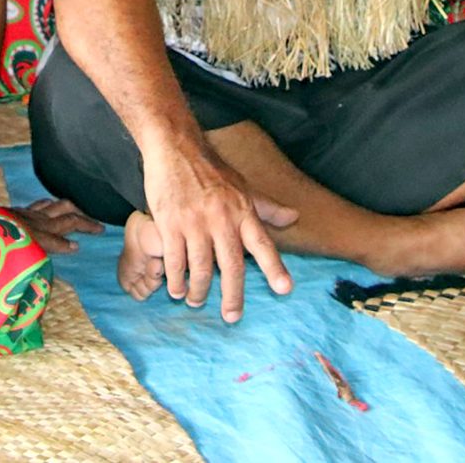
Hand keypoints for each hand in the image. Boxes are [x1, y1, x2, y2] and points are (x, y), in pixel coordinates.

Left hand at [13, 198, 103, 255]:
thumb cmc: (0, 244)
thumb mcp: (24, 254)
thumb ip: (47, 252)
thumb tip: (71, 249)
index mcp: (42, 232)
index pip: (69, 229)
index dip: (84, 231)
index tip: (97, 235)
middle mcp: (39, 220)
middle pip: (68, 215)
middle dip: (85, 220)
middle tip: (98, 225)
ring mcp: (29, 213)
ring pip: (57, 205)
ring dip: (72, 208)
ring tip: (81, 213)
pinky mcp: (18, 211)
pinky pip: (40, 204)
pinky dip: (50, 204)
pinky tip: (52, 205)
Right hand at [139, 140, 296, 322]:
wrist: (175, 147)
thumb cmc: (211, 171)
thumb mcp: (242, 186)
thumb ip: (266, 207)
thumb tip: (294, 217)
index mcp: (242, 210)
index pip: (262, 243)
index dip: (274, 267)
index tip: (285, 289)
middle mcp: (221, 218)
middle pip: (231, 266)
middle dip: (233, 296)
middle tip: (232, 316)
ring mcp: (195, 222)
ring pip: (200, 268)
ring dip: (198, 291)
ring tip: (196, 301)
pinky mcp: (170, 224)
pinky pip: (175, 261)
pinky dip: (176, 279)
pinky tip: (176, 288)